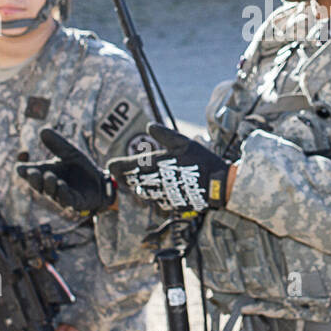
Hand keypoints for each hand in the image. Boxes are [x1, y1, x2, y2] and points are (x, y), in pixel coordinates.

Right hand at [16, 128, 115, 215]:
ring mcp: (61, 195)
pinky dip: (62, 192)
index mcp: (46, 172)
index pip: (29, 172)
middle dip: (33, 179)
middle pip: (36, 184)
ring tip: (49, 176)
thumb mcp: (70, 152)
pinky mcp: (74, 202)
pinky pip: (66, 199)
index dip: (23, 169)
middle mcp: (50, 185)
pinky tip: (61, 184)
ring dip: (49, 184)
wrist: (101, 182)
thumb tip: (43, 130)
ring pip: (50, 192)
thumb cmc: (81, 168)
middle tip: (32, 172)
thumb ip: (57, 144)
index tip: (21, 162)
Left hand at [107, 123, 229, 215]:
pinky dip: (151, 196)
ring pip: (142, 192)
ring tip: (134, 182)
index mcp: (157, 164)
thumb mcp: (184, 143)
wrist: (218, 185)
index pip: (129, 167)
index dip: (117, 167)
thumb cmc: (202, 161)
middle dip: (124, 178)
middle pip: (132, 182)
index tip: (111, 165)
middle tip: (119, 174)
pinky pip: (155, 202)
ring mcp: (163, 195)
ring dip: (136, 187)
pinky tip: (154, 191)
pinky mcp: (171, 204)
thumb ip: (165, 135)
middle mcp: (157, 181)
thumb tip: (150, 126)